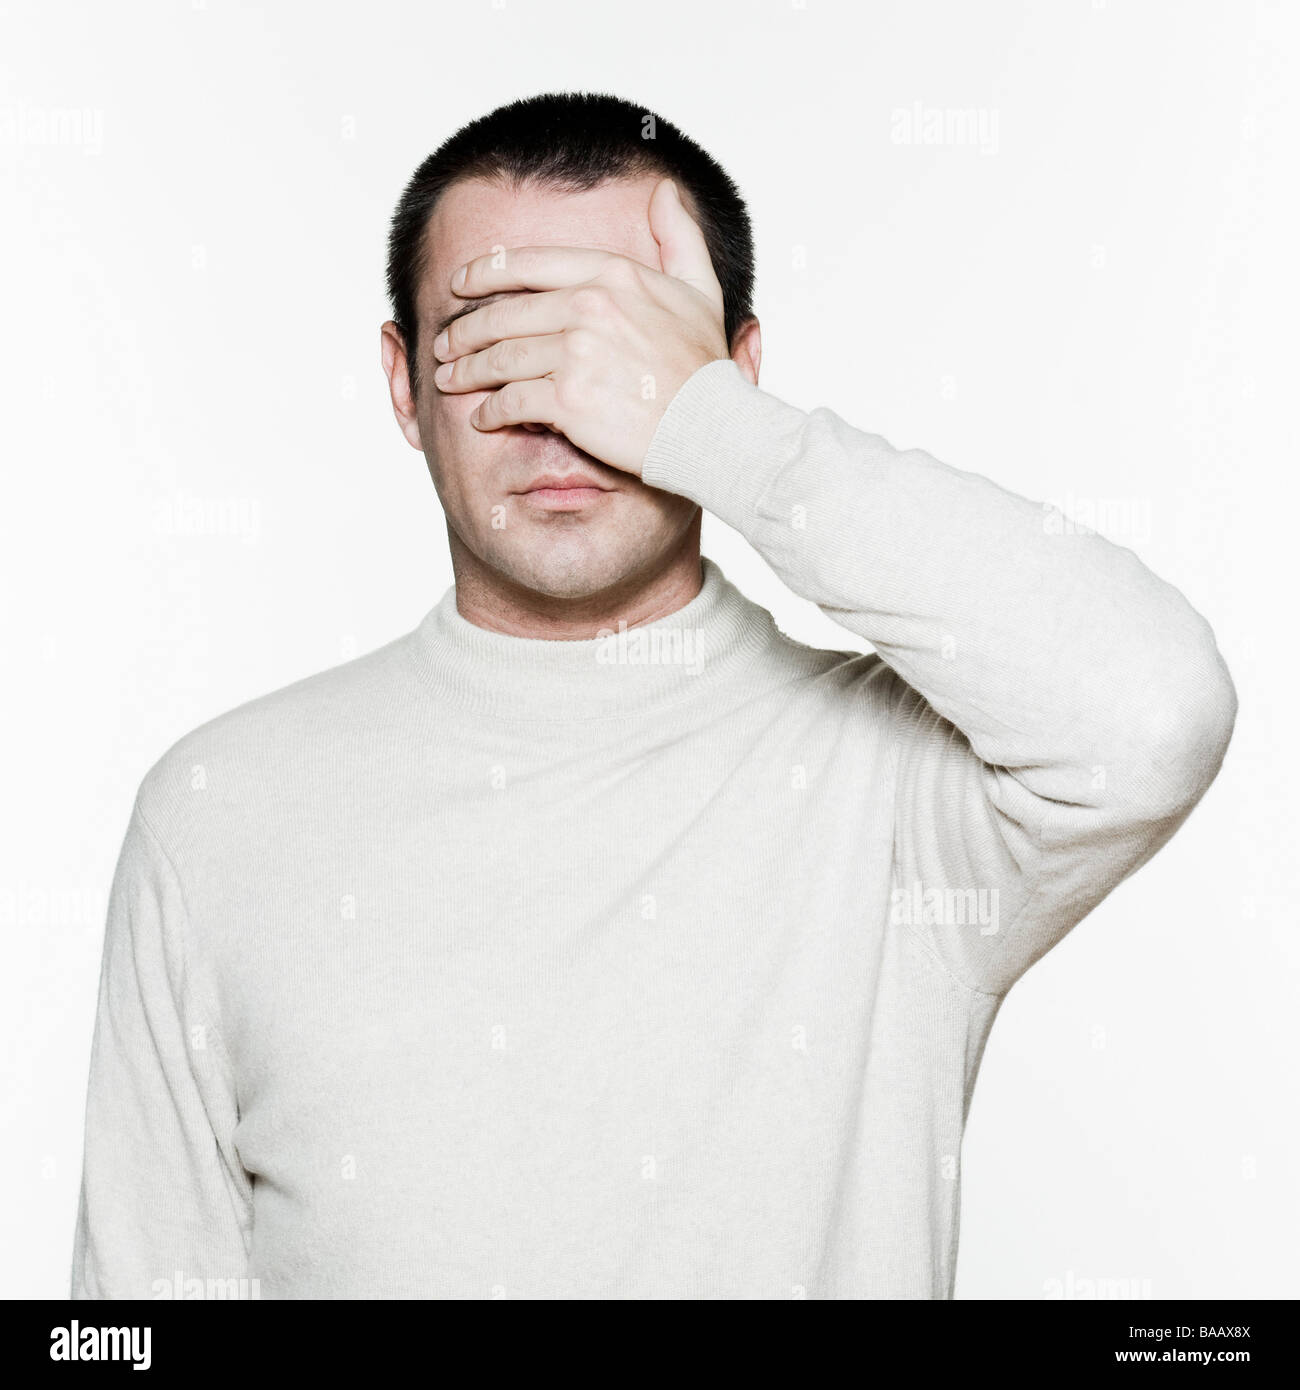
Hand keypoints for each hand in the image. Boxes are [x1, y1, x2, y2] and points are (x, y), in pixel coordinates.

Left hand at [430, 179, 729, 475]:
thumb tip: (665, 190)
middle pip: (504, 313)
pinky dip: (491, 410)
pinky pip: (512, 401)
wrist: (712, 428)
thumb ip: (679, 236)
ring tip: (450, 379)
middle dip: (465, 330)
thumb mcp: (701, 289)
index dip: (485, 273)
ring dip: (467, 370)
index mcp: (612, 275)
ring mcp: (576, 353)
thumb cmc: (705, 368)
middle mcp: (589, 306)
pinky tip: (483, 417)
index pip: (529, 264)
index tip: (460, 284)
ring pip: (500, 357)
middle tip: (445, 343)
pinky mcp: (567, 401)